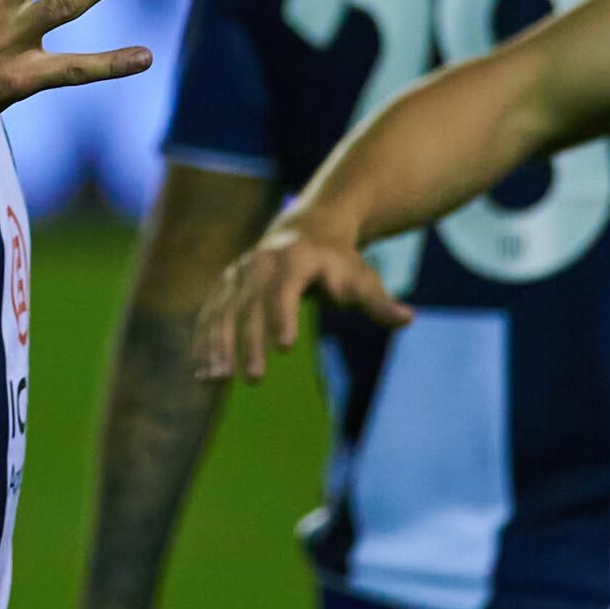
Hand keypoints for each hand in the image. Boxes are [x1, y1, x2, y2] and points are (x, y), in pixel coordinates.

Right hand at [193, 211, 411, 383]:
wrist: (305, 229)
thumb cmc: (340, 262)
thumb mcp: (362, 278)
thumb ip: (379, 303)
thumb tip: (407, 318)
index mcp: (295, 259)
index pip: (286, 289)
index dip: (283, 316)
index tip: (284, 347)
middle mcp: (261, 263)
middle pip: (251, 304)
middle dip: (249, 342)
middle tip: (253, 378)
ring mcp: (239, 273)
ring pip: (224, 309)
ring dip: (217, 344)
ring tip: (216, 379)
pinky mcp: (226, 285)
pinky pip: (210, 313)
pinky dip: (204, 340)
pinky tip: (202, 371)